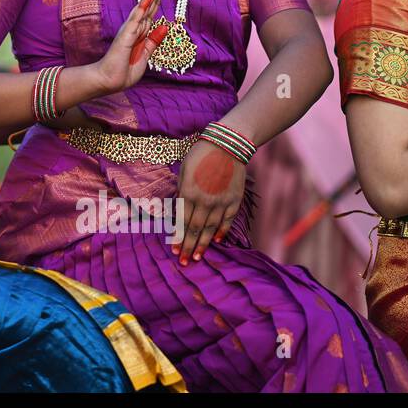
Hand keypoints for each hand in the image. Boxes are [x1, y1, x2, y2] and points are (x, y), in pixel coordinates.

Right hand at [90, 0, 174, 93]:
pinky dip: (143, 6)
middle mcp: (136, 26)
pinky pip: (136, 18)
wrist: (109, 81)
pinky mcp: (127, 35)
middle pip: (150, 3)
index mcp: (141, 31)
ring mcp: (131, 29)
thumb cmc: (124, 70)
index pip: (153, 9)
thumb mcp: (145, 56)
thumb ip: (154, 41)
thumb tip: (165, 26)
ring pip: (144, 6)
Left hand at [172, 139, 245, 264]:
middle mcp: (205, 200)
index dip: (178, 237)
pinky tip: (218, 242)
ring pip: (211, 229)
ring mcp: (221, 202)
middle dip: (188, 247)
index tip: (173, 250)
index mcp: (188, 192)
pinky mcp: (234, 200)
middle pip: (195, 229)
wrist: (227, 145)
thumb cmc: (200, 155)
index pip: (181, 221)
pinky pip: (228, 220)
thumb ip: (181, 191)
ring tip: (197, 257)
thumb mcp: (183, 171)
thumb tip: (177, 209)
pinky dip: (223, 232)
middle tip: (183, 262)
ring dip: (203, 244)